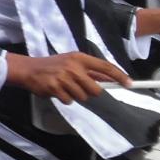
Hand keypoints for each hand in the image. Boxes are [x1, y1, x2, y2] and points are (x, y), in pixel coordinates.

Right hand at [5, 52, 129, 103]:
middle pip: (96, 89)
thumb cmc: (53, 65)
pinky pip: (70, 101)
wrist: (28, 69)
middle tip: (79, 87)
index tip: (130, 83)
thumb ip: (90, 70)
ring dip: (75, 95)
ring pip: (83, 97)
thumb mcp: (71, 62)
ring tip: (64, 87)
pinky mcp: (56, 88)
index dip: (119, 76)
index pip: (105, 67)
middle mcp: (73, 66)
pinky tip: (57, 91)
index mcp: (79, 57)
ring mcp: (64, 77)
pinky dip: (65, 99)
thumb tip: (110, 79)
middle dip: (90, 92)